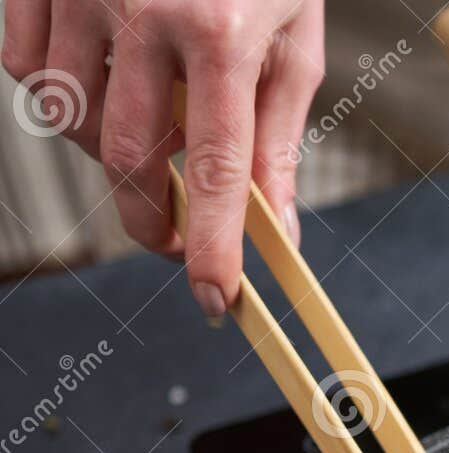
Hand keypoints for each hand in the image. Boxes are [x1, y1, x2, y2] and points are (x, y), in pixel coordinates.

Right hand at [2, 0, 323, 316]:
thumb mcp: (290, 42)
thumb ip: (278, 138)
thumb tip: (280, 230)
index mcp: (222, 33)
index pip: (220, 168)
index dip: (217, 244)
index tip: (218, 298)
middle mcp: (142, 12)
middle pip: (132, 157)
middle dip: (154, 217)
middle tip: (178, 243)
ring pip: (74, 119)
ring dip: (114, 153)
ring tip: (156, 137)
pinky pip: (26, 69)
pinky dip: (63, 96)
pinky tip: (103, 84)